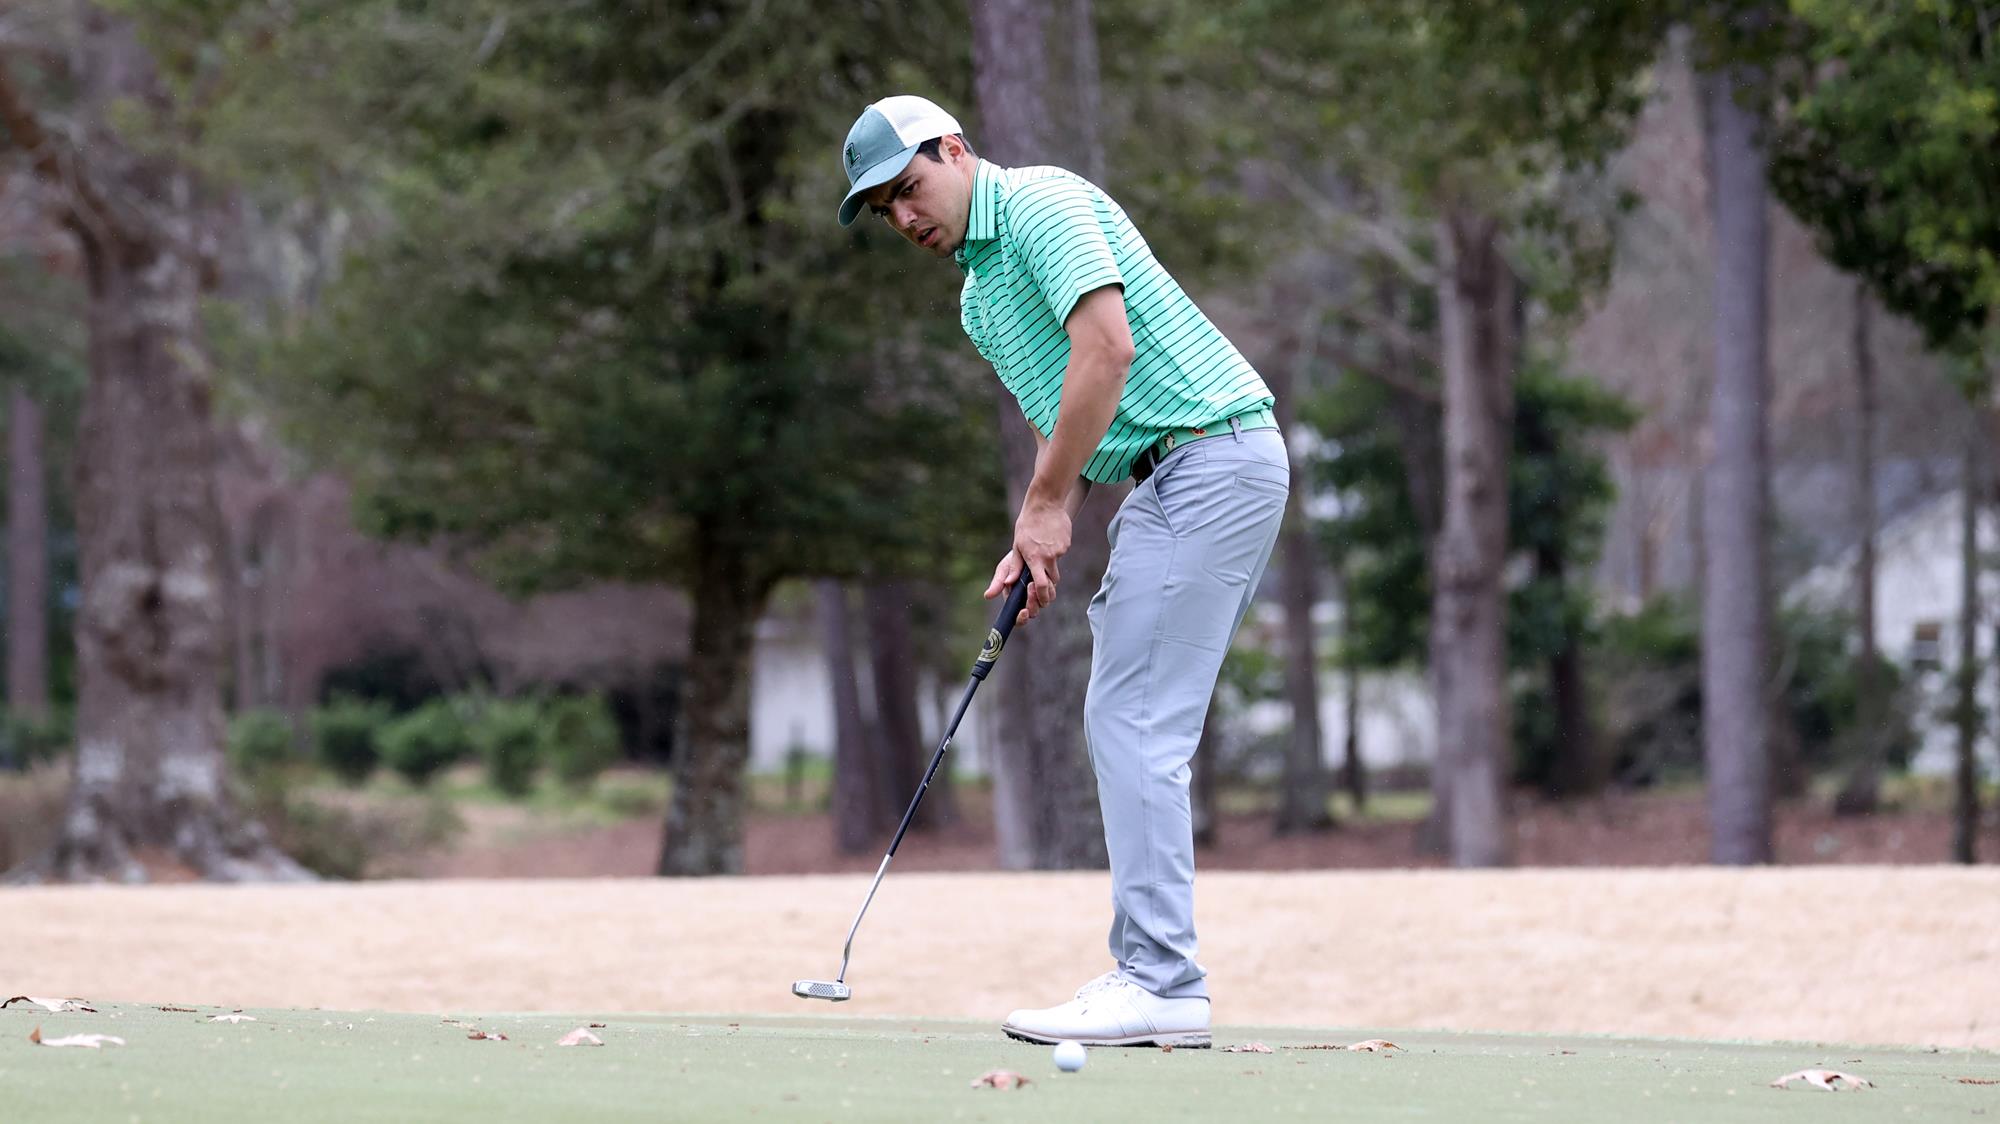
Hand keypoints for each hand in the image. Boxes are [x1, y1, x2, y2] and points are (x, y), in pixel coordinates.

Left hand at [983, 499, 1068, 624]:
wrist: (1045, 503)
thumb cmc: (1027, 525)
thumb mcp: (1017, 546)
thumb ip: (1014, 567)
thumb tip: (1008, 584)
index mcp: (1034, 559)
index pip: (1040, 585)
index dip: (1041, 597)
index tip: (1038, 601)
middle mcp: (1048, 557)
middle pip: (1051, 583)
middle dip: (1046, 589)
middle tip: (1037, 587)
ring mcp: (1059, 551)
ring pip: (1056, 571)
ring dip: (1049, 572)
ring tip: (1041, 557)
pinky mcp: (1066, 544)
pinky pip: (1060, 556)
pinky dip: (1054, 553)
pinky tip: (1048, 540)